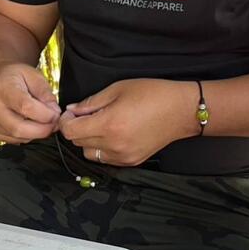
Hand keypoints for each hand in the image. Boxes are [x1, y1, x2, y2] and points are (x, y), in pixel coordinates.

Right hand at [0, 63, 60, 143]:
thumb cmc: (10, 75)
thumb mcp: (32, 74)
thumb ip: (45, 92)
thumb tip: (54, 112)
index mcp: (1, 88)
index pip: (26, 107)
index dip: (46, 115)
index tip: (56, 114)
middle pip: (20, 129)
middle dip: (43, 130)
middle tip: (53, 123)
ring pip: (17, 137)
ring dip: (35, 133)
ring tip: (42, 121)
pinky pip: (12, 140)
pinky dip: (25, 135)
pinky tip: (29, 124)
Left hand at [59, 78, 198, 165]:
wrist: (182, 111)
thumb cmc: (153, 93)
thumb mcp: (119, 89)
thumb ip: (92, 102)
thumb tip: (72, 110)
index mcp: (109, 124)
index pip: (70, 132)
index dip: (66, 121)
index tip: (72, 113)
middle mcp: (113, 144)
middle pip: (78, 142)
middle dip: (77, 128)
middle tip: (88, 114)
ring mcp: (123, 156)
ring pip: (89, 153)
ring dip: (89, 140)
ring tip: (103, 125)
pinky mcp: (131, 161)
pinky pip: (105, 159)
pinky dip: (103, 148)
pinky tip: (115, 134)